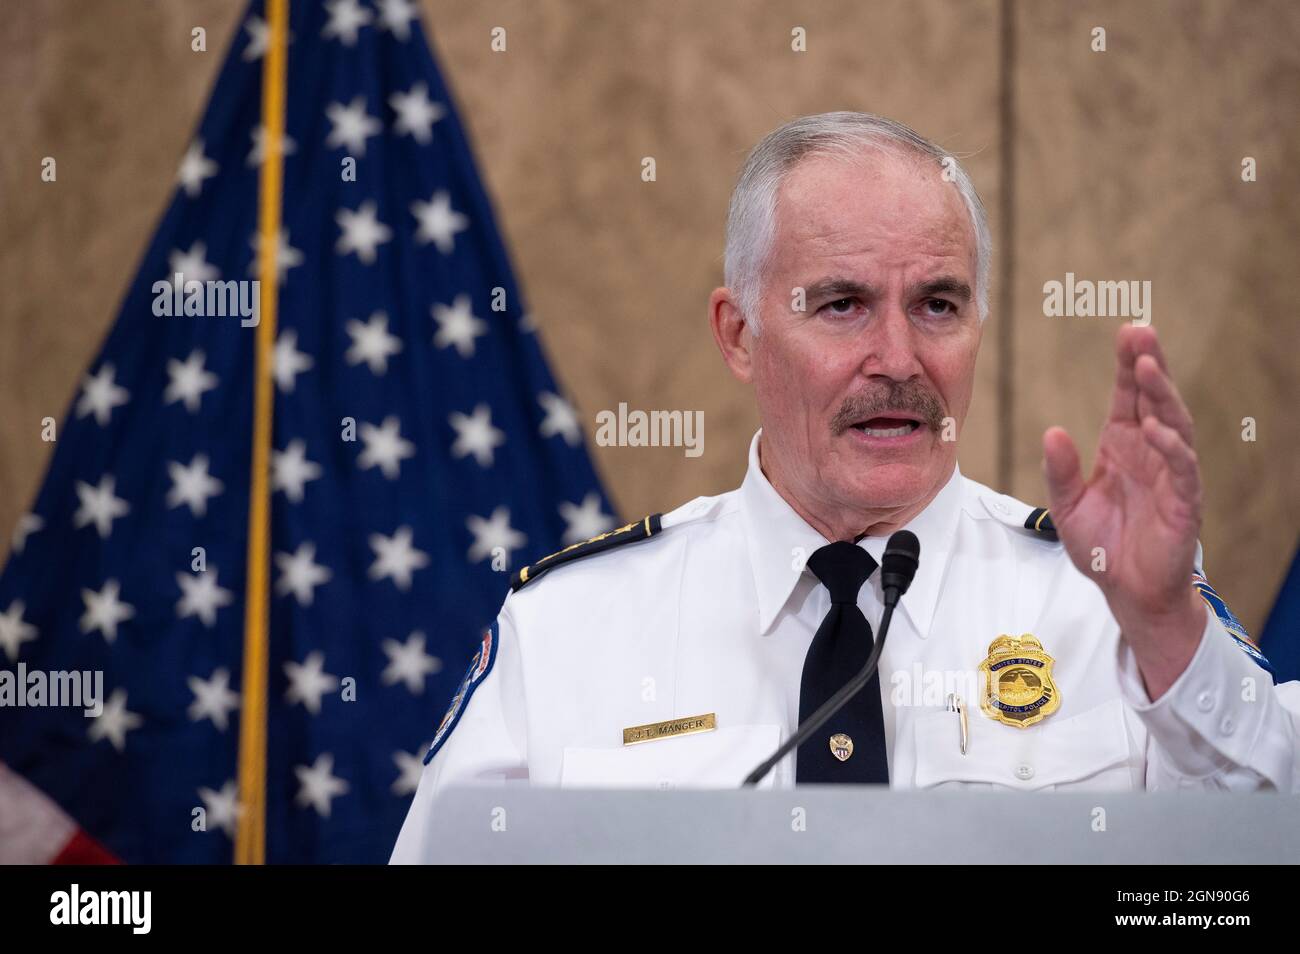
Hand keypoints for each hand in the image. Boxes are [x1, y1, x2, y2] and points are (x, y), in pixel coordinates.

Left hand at [1042, 325, 1206, 698]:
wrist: (1126, 591)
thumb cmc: (1102, 545)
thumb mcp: (1066, 506)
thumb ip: (1059, 471)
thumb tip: (1052, 431)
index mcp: (1122, 446)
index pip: (1128, 397)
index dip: (1128, 365)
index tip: (1127, 331)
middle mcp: (1149, 453)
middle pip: (1154, 400)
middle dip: (1149, 365)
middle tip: (1141, 331)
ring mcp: (1170, 475)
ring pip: (1173, 425)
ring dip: (1162, 395)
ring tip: (1148, 366)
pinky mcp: (1183, 502)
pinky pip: (1181, 468)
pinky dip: (1170, 447)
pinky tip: (1156, 429)